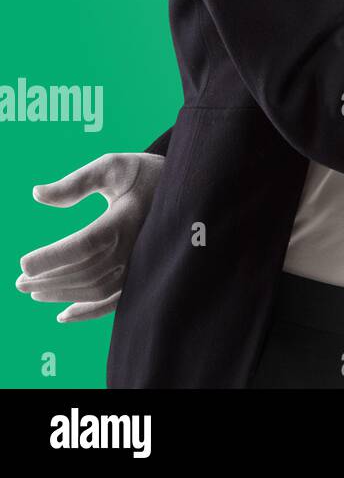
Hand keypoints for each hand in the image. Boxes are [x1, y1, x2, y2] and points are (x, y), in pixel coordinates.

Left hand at [15, 152, 164, 321]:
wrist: (185, 188)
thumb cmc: (143, 174)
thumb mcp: (113, 166)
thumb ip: (76, 181)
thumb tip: (36, 194)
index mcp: (127, 218)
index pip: (85, 244)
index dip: (52, 257)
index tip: (22, 263)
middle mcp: (136, 247)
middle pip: (86, 272)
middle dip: (49, 279)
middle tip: (19, 282)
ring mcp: (141, 265)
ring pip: (96, 289)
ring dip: (62, 294)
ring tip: (35, 291)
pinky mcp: (144, 274)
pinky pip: (115, 301)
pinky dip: (89, 312)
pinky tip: (63, 316)